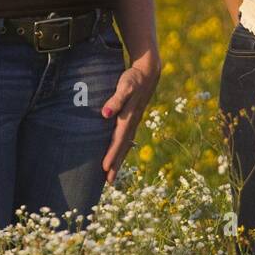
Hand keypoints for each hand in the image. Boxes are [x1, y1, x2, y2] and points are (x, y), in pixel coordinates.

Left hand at [99, 56, 161, 184]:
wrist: (149, 72)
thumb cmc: (134, 78)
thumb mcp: (125, 86)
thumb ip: (116, 100)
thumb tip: (105, 114)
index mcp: (129, 117)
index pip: (119, 139)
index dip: (112, 154)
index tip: (105, 168)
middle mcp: (132, 122)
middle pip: (123, 147)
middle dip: (116, 164)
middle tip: (109, 182)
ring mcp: (134, 121)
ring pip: (126, 145)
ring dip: (119, 159)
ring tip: (112, 175)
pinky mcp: (133, 118)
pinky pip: (127, 138)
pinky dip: (122, 149)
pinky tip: (119, 155)